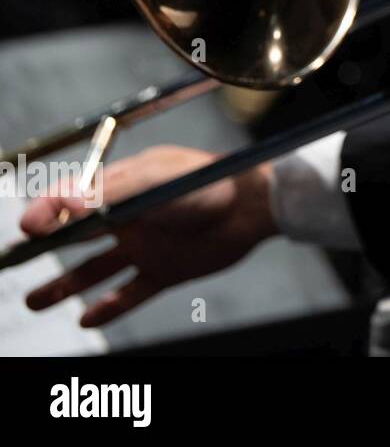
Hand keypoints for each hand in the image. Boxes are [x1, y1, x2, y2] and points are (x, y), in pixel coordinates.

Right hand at [19, 145, 276, 326]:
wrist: (252, 207)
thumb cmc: (205, 184)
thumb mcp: (153, 182)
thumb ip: (109, 194)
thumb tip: (62, 204)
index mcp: (123, 187)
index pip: (72, 201)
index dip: (46, 214)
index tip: (28, 230)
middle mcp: (130, 218)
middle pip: (75, 236)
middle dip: (42, 249)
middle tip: (12, 262)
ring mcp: (146, 245)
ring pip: (95, 270)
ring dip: (65, 285)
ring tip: (34, 301)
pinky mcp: (166, 270)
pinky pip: (131, 292)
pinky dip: (108, 307)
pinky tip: (86, 319)